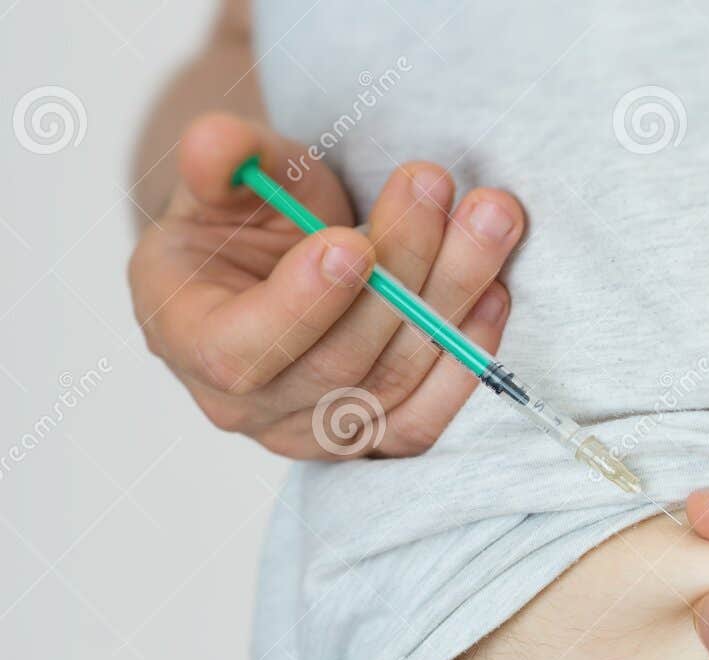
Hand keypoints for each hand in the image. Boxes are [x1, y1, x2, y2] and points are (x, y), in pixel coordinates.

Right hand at [128, 113, 525, 457]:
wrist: (278, 272)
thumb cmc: (243, 226)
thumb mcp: (223, 182)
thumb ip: (221, 161)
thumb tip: (216, 143)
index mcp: (188, 339)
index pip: (241, 350)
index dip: (301, 304)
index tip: (353, 242)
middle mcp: (250, 407)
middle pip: (339, 361)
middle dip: (399, 269)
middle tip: (436, 187)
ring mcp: (316, 434)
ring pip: (394, 382)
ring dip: (450, 298)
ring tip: (489, 219)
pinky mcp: (375, 440)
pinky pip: (425, 419)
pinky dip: (466, 357)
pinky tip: (494, 292)